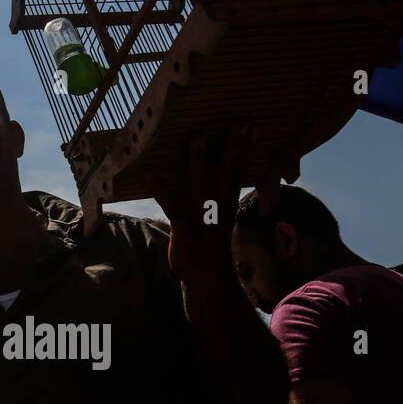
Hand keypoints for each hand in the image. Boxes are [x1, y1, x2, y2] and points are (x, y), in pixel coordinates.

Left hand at [153, 125, 252, 278]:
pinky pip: (173, 206)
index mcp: (228, 203)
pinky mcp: (185, 229)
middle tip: (240, 123)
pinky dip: (161, 189)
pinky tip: (149, 172)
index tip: (253, 126)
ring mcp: (203, 218)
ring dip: (200, 161)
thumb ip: (219, 196)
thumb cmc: (209, 244)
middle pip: (229, 174)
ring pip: (202, 185)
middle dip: (234, 149)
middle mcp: (219, 207)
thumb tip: (219, 172)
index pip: (240, 172)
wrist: (206, 280)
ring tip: (197, 137)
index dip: (246, 150)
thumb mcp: (219, 218)